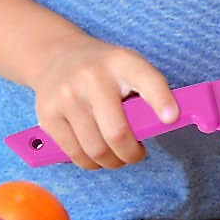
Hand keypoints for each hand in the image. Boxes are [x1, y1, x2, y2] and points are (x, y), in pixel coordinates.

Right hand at [30, 37, 178, 168]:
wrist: (56, 57)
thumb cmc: (102, 68)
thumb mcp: (127, 66)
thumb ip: (145, 91)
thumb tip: (162, 125)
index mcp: (121, 62)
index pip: (147, 80)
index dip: (161, 101)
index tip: (171, 118)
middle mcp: (92, 77)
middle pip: (117, 132)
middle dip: (131, 153)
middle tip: (136, 153)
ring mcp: (67, 96)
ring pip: (95, 149)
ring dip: (112, 161)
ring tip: (117, 155)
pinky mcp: (48, 115)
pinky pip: (74, 154)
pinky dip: (91, 162)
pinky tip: (97, 154)